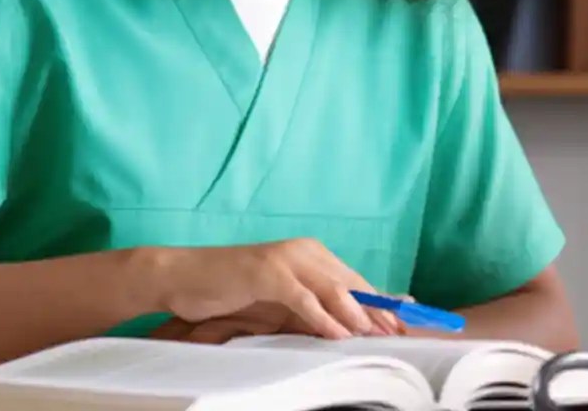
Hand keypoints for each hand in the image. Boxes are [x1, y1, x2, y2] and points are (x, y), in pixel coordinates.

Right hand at [146, 238, 400, 339]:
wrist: (185, 278)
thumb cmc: (233, 291)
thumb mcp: (280, 302)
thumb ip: (312, 309)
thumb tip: (349, 328)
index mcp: (312, 253)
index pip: (355, 281)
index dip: (380, 304)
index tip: (402, 326)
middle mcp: (305, 251)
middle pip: (352, 283)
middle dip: (378, 311)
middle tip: (399, 334)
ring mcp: (287, 259)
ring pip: (333, 287)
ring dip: (357, 314)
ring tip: (375, 336)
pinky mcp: (268, 272)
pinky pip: (303, 297)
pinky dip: (323, 317)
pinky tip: (337, 334)